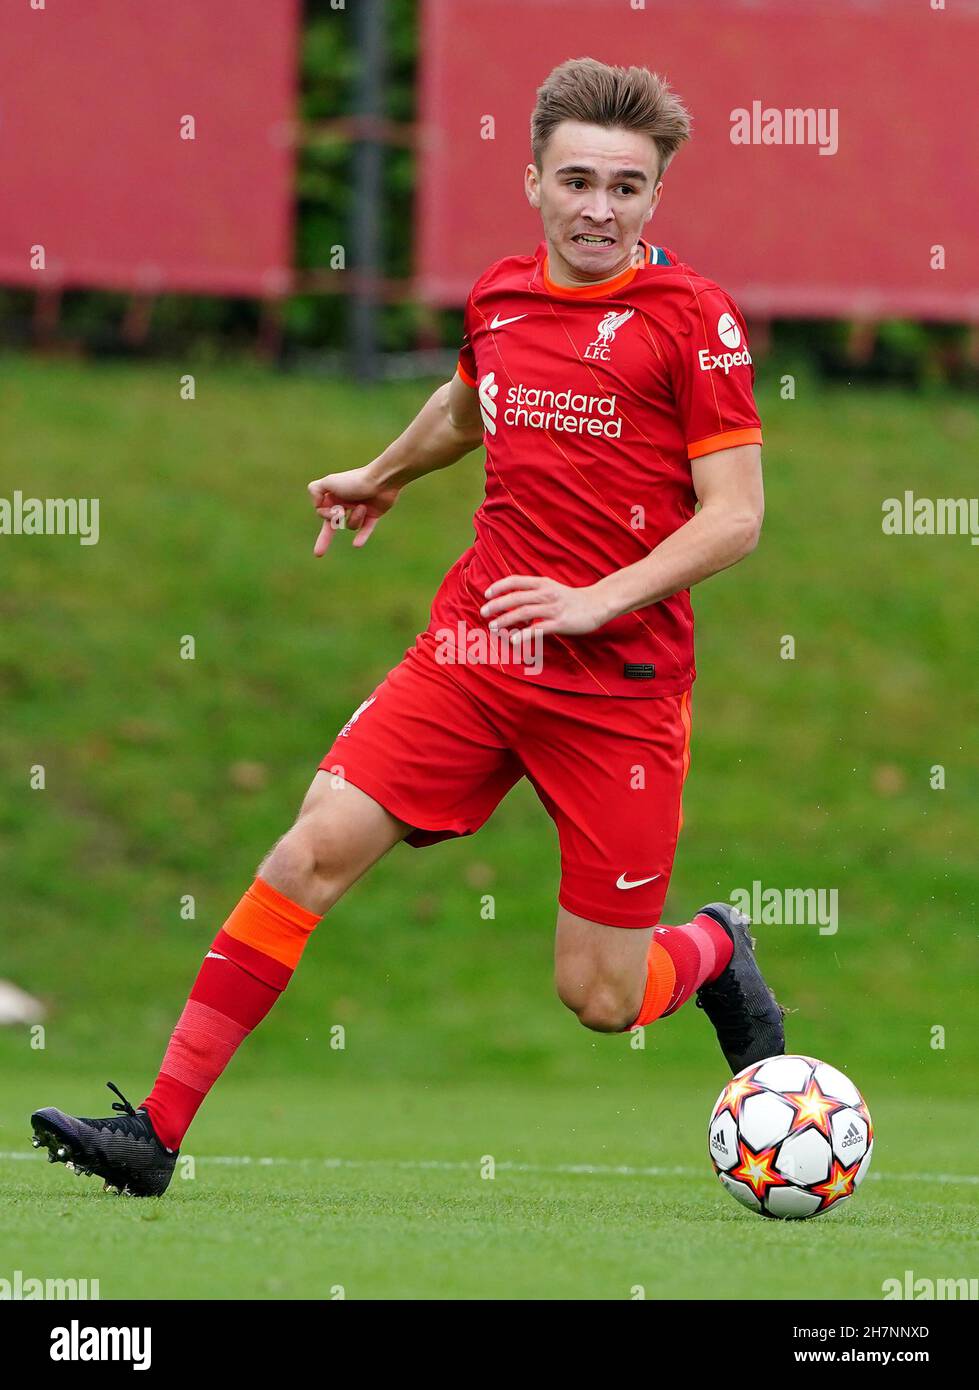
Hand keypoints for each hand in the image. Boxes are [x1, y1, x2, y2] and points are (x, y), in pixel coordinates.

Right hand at [307, 464, 399, 555]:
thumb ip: (315, 490)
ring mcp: (359, 509)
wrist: (382, 480)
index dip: (326, 515)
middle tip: (319, 552)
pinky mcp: (373, 514)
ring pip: (350, 526)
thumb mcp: (329, 481)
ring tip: (363, 507)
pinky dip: (362, 536)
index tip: (334, 511)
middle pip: (331, 525)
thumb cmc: (355, 480)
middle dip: (324, 539)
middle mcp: (344, 502)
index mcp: (333, 495)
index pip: (321, 513)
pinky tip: (357, 545)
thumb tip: (317, 506)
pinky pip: (366, 529)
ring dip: (356, 518)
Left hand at [479, 575, 608, 636]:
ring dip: (506, 619)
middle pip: (516, 597)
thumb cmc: (571, 599)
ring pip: (524, 612)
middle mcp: (546, 593)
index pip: (516, 581)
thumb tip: (512, 599)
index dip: (499, 586)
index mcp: (543, 583)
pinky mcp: (560, 623)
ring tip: (493, 626)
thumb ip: (534, 591)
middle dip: (497, 605)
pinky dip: (524, 634)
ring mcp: (553, 608)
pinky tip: (513, 640)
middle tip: (483, 612)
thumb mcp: (552, 588)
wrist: (597, 604)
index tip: (486, 594)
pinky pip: (538, 629)